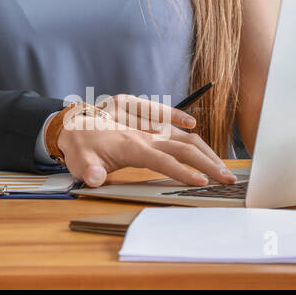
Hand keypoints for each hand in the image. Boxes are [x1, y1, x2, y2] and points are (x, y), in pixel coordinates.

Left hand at [55, 96, 236, 187]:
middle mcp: (140, 130)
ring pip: (179, 133)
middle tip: (226, 178)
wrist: (69, 124)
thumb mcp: (78, 163)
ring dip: (202, 149)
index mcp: (128, 144)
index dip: (182, 172)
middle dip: (206, 162)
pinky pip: (163, 113)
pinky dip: (179, 118)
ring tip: (220, 165)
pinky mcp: (139, 111)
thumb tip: (94, 176)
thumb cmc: (78, 146)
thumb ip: (88, 170)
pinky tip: (192, 126)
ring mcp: (142, 121)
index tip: (202, 182)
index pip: (161, 160)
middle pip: (180, 146)